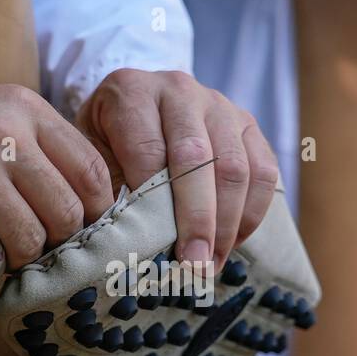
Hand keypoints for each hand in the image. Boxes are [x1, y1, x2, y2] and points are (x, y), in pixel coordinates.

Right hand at [0, 86, 112, 267]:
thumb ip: (39, 150)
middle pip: (69, 212)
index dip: (97, 211)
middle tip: (30, 245)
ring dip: (16, 257)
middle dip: (55, 241)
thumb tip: (96, 205)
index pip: (93, 171)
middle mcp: (4, 133)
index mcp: (24, 109)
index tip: (81, 230)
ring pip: (32, 240)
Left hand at [75, 69, 278, 269]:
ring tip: (211, 264)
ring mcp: (219, 104)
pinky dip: (251, 214)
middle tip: (194, 265)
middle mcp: (179, 90)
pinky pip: (264, 171)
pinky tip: (232, 242)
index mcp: (131, 93)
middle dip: (198, 219)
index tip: (155, 246)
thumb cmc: (108, 143)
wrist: (135, 109)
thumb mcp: (92, 158)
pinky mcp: (248, 124)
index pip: (149, 150)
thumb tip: (128, 243)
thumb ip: (106, 191)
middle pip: (198, 157)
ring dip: (227, 224)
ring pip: (236, 167)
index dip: (154, 203)